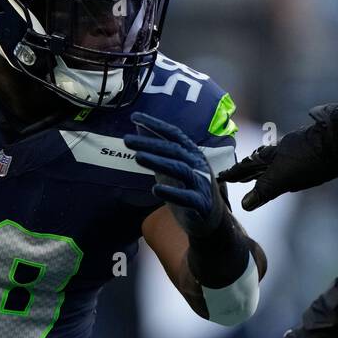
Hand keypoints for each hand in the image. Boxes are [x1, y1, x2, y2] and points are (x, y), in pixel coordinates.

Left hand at [124, 113, 226, 237]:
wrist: (211, 219)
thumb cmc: (189, 190)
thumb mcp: (172, 168)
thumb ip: (158, 151)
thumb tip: (138, 128)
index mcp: (191, 153)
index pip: (173, 134)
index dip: (154, 125)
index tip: (134, 117)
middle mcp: (197, 164)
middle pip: (173, 149)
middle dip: (149, 143)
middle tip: (126, 140)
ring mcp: (201, 183)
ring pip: (179, 169)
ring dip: (158, 162)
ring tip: (137, 157)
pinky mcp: (201, 203)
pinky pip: (187, 197)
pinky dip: (172, 193)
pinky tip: (156, 189)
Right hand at [219, 104, 337, 209]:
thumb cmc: (311, 160)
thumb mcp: (285, 178)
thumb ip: (265, 191)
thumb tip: (244, 205)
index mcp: (271, 157)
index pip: (247, 166)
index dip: (234, 173)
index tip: (220, 176)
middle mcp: (280, 150)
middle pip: (258, 160)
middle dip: (247, 168)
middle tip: (236, 174)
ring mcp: (295, 146)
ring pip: (273, 157)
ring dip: (264, 164)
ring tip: (259, 170)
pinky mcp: (310, 145)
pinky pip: (287, 155)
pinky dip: (280, 161)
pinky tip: (288, 163)